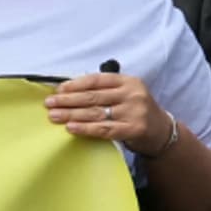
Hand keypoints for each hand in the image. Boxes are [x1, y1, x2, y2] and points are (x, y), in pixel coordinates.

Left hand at [48, 71, 174, 156]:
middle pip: (93, 97)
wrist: (161, 130)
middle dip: (68, 100)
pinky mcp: (134, 129)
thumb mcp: (124, 93)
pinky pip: (104, 128)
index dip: (75, 85)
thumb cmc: (134, 109)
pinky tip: (71, 128)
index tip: (57, 90)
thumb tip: (66, 90)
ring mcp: (134, 112)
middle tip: (49, 104)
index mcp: (128, 81)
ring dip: (71, 114)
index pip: (96, 80)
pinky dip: (85, 128)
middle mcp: (132, 94)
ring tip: (54, 116)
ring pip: (96, 113)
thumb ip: (103, 90)